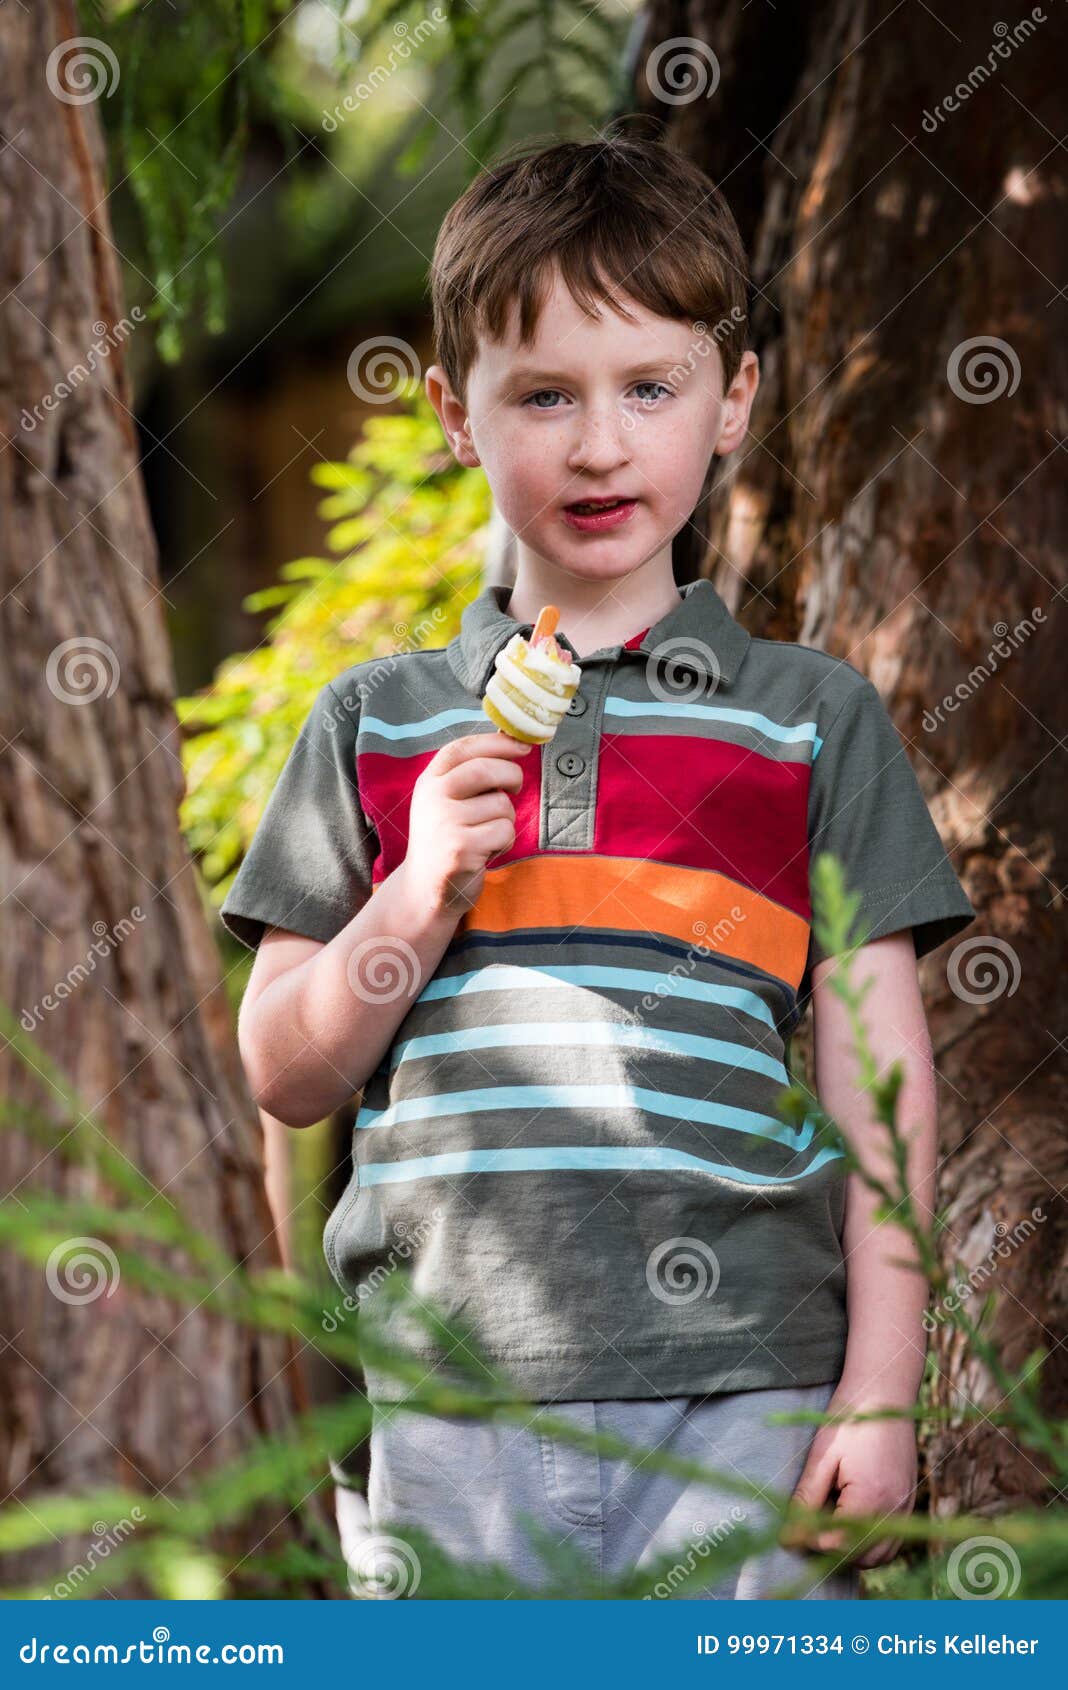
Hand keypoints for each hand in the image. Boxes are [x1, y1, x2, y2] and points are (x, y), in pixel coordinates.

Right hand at [402, 730, 531, 914]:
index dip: (496, 742)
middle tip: (516, 788)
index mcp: (429, 782)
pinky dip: (505, 842)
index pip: (462, 749)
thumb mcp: (445, 801)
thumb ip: (469, 776)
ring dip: (506, 819)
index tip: (522, 745)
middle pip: (486, 770)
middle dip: (512, 776)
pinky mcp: (461, 849)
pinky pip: (505, 831)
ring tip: (487, 834)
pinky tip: (487, 852)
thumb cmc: (446, 839)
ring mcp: (445, 823)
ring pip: (501, 805)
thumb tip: (514, 744)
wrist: (423, 889)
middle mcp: (433, 798)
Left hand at [780, 1384, 918, 1568]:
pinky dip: (870, 1541)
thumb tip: (787, 1537)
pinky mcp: (909, 1502)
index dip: (809, 1540)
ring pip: (878, 1555)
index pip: (837, 1545)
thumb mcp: (821, 1456)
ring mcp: (906, 1508)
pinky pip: (891, 1541)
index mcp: (871, 1499)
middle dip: (831, 1548)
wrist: (883, 1392)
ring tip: (828, 1517)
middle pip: (859, 1558)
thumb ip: (806, 1500)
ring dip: (851, 1549)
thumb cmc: (849, 1419)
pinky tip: (848, 1515)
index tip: (791, 1525)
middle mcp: (895, 1511)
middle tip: (809, 1520)